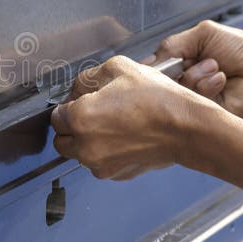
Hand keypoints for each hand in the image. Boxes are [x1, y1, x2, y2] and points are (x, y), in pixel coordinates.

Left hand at [51, 56, 211, 179]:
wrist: (186, 128)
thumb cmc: (157, 99)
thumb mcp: (118, 68)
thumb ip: (87, 78)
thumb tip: (77, 88)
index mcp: (80, 118)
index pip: (56, 115)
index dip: (69, 105)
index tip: (81, 102)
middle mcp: (85, 146)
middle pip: (62, 139)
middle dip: (72, 127)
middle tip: (92, 114)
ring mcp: (100, 164)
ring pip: (79, 154)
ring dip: (87, 142)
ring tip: (112, 125)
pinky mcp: (115, 174)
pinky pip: (99, 164)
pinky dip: (105, 153)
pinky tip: (124, 138)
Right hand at [143, 20, 242, 121]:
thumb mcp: (204, 34)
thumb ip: (171, 45)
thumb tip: (148, 62)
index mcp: (185, 62)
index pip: (156, 67)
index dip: (156, 66)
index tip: (162, 62)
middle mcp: (187, 81)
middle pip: (160, 81)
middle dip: (178, 67)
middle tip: (195, 60)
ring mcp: (194, 98)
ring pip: (175, 91)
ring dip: (195, 75)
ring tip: (216, 67)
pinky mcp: (203, 113)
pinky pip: (190, 101)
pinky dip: (205, 86)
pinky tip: (221, 80)